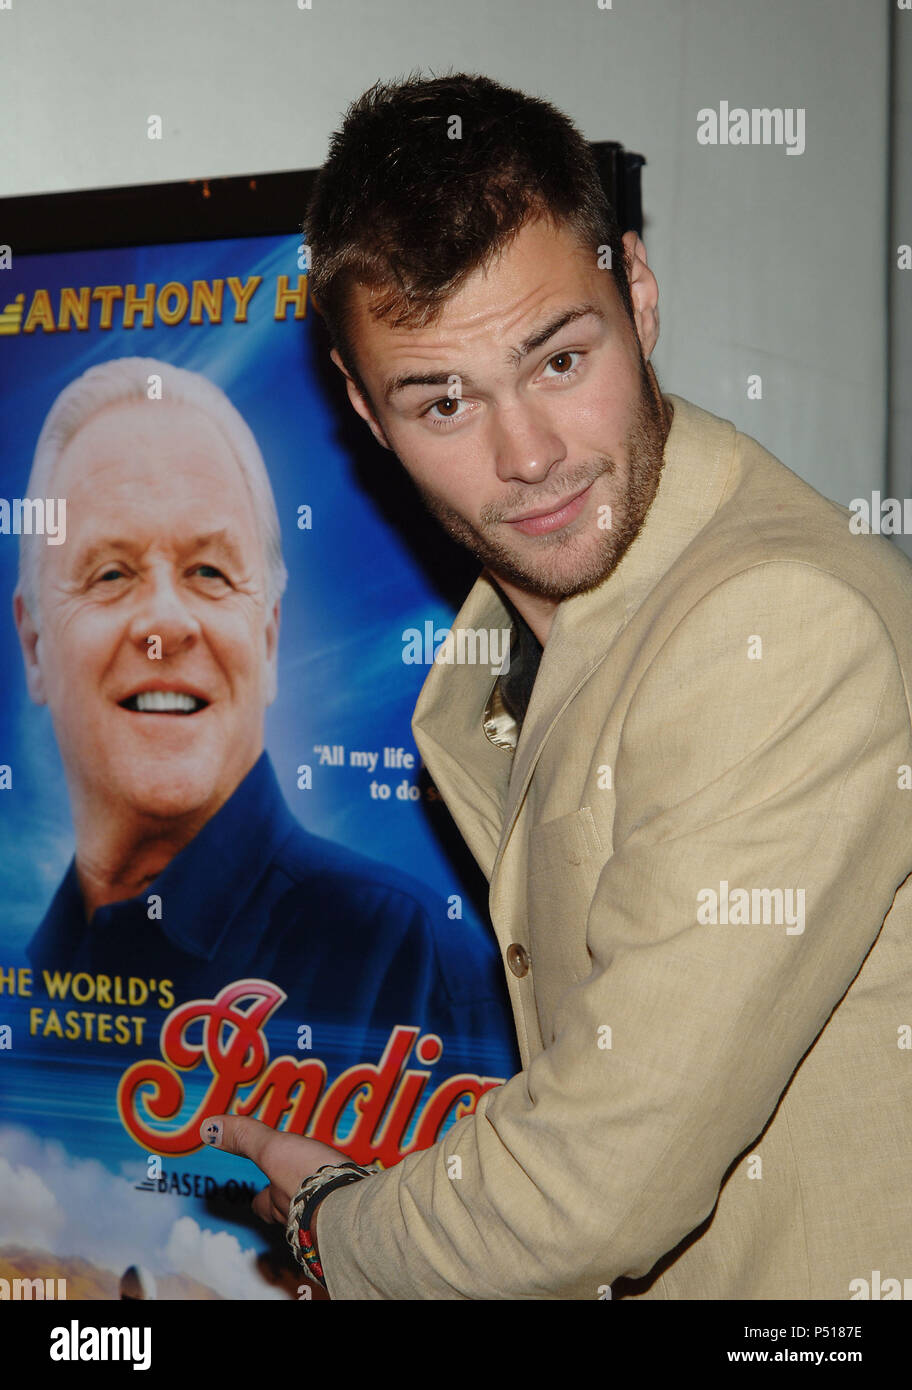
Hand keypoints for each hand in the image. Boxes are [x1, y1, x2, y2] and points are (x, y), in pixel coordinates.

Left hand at [199, 1114, 347, 1224]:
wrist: (357, 1210)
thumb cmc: (310, 1182)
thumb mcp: (274, 1150)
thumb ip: (247, 1138)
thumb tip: (208, 1126)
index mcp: (280, 1204)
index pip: (263, 1205)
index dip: (261, 1198)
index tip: (259, 1195)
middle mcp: (301, 1221)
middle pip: (291, 1214)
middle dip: (294, 1202)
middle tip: (300, 1189)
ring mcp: (330, 1226)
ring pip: (321, 1217)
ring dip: (324, 1205)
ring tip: (334, 1191)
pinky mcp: (359, 1222)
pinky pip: (351, 1215)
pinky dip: (352, 1207)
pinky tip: (360, 1199)